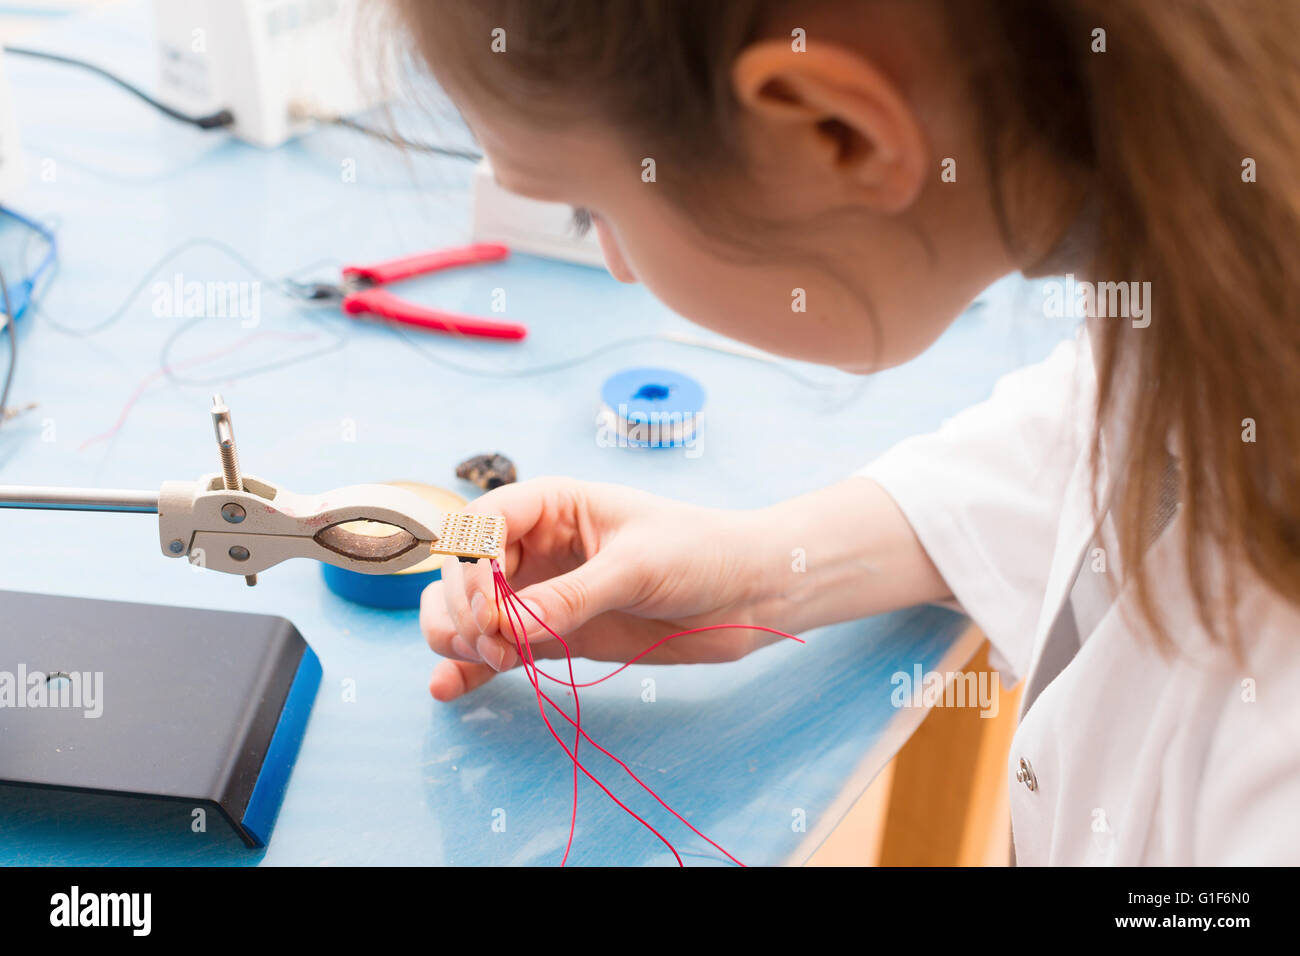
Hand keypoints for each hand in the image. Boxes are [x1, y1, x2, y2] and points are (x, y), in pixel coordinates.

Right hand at [420, 477, 770, 700]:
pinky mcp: (553, 636)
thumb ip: (570, 597)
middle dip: (466, 609)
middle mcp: (535, 547)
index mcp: (550, 506)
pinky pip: (496, 651)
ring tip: (497, 661)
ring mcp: (541, 593)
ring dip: (463, 638)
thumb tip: (507, 627)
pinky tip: (447, 688)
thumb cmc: (699, 553)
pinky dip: (469, 668)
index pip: (478, 526)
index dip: (469, 566)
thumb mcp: (635, 567)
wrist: (746, 593)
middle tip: (500, 643)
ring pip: (468, 613)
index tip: (491, 606)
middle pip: (462, 573)